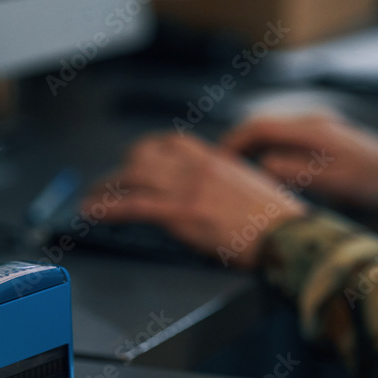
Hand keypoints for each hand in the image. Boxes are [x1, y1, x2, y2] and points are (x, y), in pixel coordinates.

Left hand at [81, 133, 306, 267]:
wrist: (287, 236)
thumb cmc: (277, 221)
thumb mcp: (252, 187)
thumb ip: (227, 181)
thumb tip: (213, 188)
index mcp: (216, 160)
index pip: (172, 140)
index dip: (147, 148)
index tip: (137, 158)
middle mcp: (197, 168)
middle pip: (144, 155)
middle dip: (121, 169)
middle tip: (109, 182)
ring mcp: (188, 189)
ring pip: (133, 176)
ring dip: (106, 187)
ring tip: (91, 197)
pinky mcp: (181, 213)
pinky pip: (134, 205)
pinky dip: (108, 206)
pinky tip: (92, 211)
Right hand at [222, 112, 377, 205]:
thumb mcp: (335, 183)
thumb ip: (295, 172)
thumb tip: (261, 167)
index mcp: (312, 129)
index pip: (259, 127)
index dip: (232, 142)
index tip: (215, 161)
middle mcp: (314, 123)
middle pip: (264, 128)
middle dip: (239, 146)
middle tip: (219, 170)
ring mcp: (323, 131)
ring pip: (276, 136)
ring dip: (255, 151)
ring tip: (238, 175)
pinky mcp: (330, 142)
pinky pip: (290, 143)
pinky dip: (272, 155)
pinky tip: (269, 175)